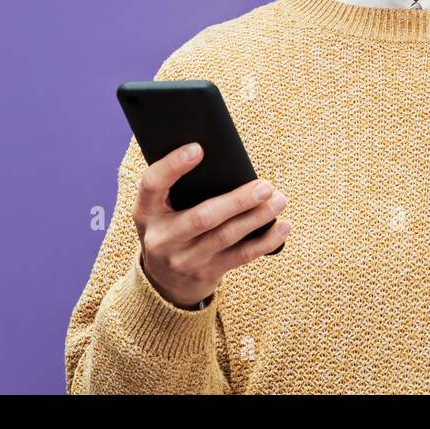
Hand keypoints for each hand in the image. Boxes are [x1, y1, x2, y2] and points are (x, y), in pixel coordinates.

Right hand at [133, 141, 291, 307]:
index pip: (152, 184)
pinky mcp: (207, 273)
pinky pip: (241, 256)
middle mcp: (162, 238)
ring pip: (226, 237)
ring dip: (257, 218)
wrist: (164, 280)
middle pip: (202, 217)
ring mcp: (184, 259)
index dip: (172, 166)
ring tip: (279, 200)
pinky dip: (265, 241)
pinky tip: (282, 226)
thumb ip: (179, 186)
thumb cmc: (170, 226)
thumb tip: (223, 159)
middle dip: (237, 201)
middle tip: (265, 186)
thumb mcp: (160, 208)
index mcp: (147, 211)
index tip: (198, 148)